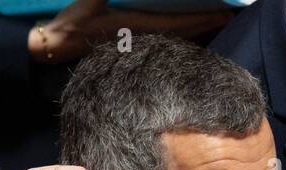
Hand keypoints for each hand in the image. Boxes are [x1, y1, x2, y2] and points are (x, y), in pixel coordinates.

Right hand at [27, 0, 233, 63]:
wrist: (54, 47)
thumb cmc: (69, 24)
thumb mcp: (86, 3)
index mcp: (137, 28)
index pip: (178, 22)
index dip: (203, 18)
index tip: (225, 13)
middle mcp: (143, 41)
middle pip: (184, 34)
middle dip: (208, 25)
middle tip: (231, 18)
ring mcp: (139, 47)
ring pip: (177, 40)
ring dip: (198, 32)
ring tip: (219, 23)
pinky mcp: (133, 48)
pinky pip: (166, 42)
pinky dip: (183, 35)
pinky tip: (192, 33)